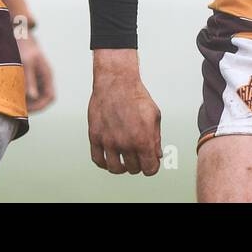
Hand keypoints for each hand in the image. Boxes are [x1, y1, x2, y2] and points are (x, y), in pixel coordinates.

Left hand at [18, 33, 55, 112]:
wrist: (18, 35)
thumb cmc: (23, 48)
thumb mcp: (26, 64)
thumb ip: (30, 81)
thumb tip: (34, 97)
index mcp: (47, 75)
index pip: (50, 97)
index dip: (41, 106)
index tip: (26, 110)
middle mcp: (44, 78)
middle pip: (44, 99)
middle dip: (33, 106)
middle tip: (18, 109)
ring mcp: (38, 78)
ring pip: (36, 97)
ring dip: (27, 102)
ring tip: (14, 102)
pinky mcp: (29, 77)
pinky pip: (29, 91)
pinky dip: (22, 96)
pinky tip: (12, 95)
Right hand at [88, 49, 161, 175]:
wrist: (117, 81)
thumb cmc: (137, 96)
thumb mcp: (154, 116)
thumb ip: (155, 139)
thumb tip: (156, 155)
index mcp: (142, 139)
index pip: (149, 169)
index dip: (152, 167)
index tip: (150, 162)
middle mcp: (125, 143)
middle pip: (133, 169)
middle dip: (138, 164)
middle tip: (138, 156)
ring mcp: (108, 141)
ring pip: (115, 168)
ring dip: (121, 167)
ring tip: (124, 160)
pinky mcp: (95, 137)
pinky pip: (98, 160)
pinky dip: (104, 163)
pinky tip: (110, 159)